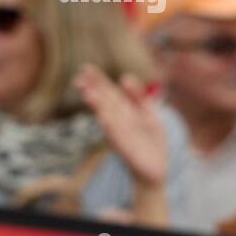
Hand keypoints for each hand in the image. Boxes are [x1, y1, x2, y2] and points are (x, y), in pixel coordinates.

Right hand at [74, 64, 166, 188]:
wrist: (157, 167)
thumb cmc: (150, 140)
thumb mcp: (148, 114)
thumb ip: (138, 97)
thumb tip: (125, 77)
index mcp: (123, 111)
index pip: (108, 92)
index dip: (98, 81)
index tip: (86, 67)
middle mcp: (118, 122)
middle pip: (104, 103)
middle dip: (92, 91)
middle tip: (78, 79)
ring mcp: (120, 135)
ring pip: (107, 118)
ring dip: (98, 107)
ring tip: (88, 94)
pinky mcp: (126, 149)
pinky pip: (117, 137)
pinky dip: (111, 128)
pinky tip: (104, 118)